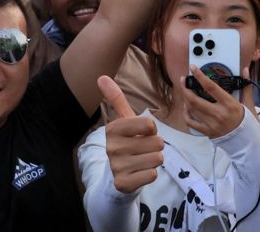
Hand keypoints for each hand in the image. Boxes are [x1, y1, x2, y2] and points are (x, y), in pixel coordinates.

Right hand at [99, 76, 162, 193]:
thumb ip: (116, 99)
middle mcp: (111, 147)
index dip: (151, 130)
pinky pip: (152, 175)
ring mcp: (116, 166)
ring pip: (157, 159)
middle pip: (157, 143)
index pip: (149, 124)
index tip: (141, 134)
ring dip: (154, 160)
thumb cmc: (126, 144)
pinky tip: (139, 173)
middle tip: (142, 150)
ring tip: (141, 161)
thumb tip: (101, 76)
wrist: (118, 176)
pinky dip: (150, 174)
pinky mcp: (123, 183)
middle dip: (155, 147)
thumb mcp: (123, 122)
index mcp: (112, 129)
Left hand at [181, 65, 248, 137]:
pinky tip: (187, 107)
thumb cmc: (248, 123)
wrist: (248, 143)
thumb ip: (245, 86)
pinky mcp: (207, 132)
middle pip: (195, 99)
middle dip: (186, 88)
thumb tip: (245, 70)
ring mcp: (212, 124)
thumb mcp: (248, 103)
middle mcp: (219, 114)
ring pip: (192, 109)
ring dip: (186, 99)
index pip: (211, 87)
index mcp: (230, 105)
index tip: (193, 68)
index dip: (200, 76)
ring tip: (186, 92)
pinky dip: (186, 114)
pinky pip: (191, 122)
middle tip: (184, 80)